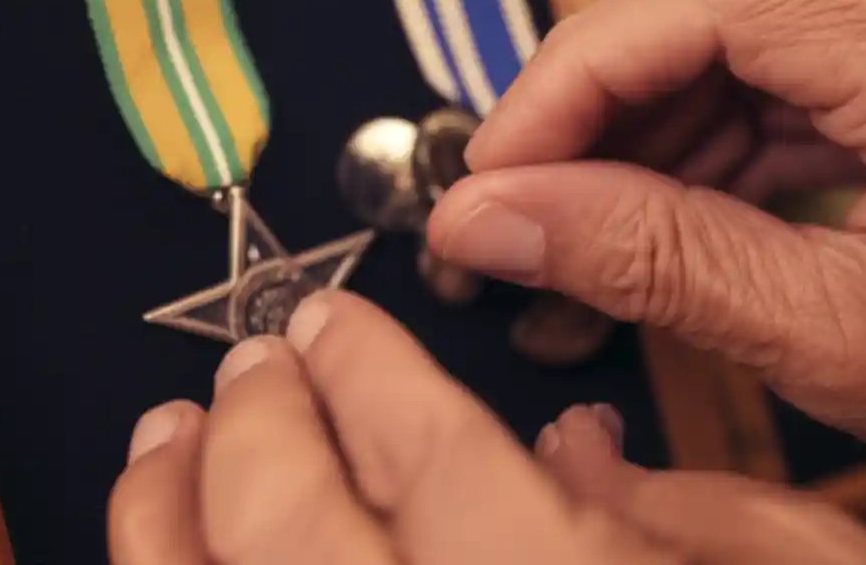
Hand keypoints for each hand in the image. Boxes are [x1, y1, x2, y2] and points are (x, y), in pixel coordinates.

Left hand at [109, 291, 865, 564]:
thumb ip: (702, 515)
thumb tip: (577, 447)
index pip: (420, 444)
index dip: (362, 363)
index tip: (334, 325)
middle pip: (280, 514)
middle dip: (255, 415)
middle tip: (257, 367)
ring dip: (163, 513)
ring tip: (165, 444)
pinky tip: (173, 561)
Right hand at [427, 0, 865, 529]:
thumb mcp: (846, 347)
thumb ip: (661, 266)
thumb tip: (499, 217)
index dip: (578, 69)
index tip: (501, 162)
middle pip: (722, 3)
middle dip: (600, 102)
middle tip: (522, 198)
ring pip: (746, 40)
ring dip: (647, 129)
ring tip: (586, 225)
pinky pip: (795, 81)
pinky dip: (713, 146)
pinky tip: (670, 213)